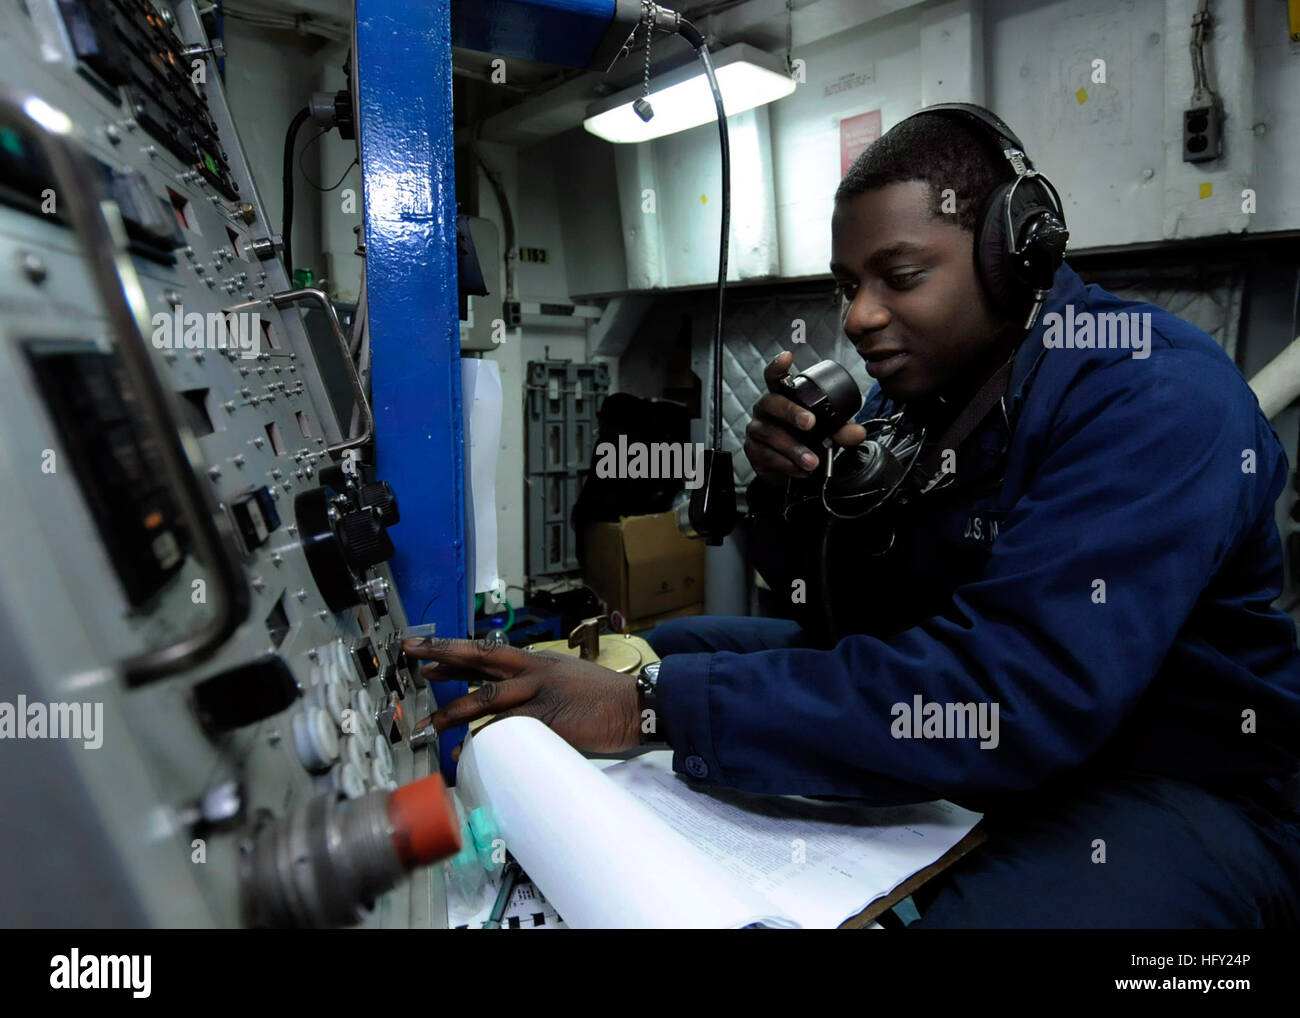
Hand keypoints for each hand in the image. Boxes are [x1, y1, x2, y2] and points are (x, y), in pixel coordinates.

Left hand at [403, 637, 641, 754]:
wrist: (639, 706)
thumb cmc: (606, 699)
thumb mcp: (568, 679)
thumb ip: (540, 686)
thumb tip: (514, 704)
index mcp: (538, 661)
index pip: (487, 653)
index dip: (454, 652)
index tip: (426, 655)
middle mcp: (534, 670)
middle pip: (479, 658)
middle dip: (442, 655)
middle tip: (410, 654)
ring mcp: (540, 693)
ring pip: (485, 696)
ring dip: (454, 711)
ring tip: (430, 725)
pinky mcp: (548, 718)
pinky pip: (507, 729)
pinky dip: (483, 741)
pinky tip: (466, 754)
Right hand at [744, 351, 865, 484]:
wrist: (790, 469)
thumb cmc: (804, 440)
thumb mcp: (825, 433)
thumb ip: (840, 431)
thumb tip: (858, 432)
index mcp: (781, 397)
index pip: (775, 377)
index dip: (778, 366)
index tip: (786, 357)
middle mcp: (765, 410)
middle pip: (772, 403)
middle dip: (791, 412)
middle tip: (810, 423)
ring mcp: (756, 430)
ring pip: (770, 434)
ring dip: (793, 448)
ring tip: (812, 460)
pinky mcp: (753, 451)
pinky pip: (767, 456)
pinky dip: (786, 464)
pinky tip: (801, 470)